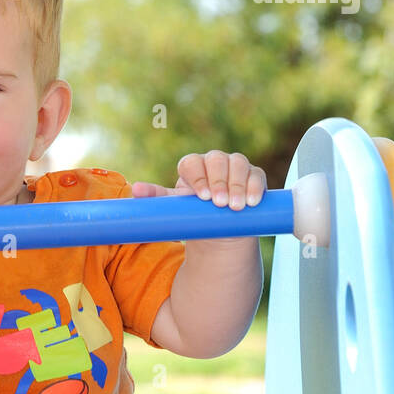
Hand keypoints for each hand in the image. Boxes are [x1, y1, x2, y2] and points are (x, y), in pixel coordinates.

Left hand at [131, 151, 266, 209]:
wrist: (220, 232)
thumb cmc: (195, 217)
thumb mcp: (175, 209)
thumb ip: (157, 198)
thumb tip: (136, 190)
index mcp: (192, 167)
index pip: (192, 163)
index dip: (198, 178)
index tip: (202, 197)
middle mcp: (214, 163)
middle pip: (217, 161)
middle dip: (219, 182)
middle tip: (219, 203)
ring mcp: (235, 167)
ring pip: (238, 164)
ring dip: (238, 185)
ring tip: (235, 206)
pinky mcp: (254, 176)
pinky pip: (257, 175)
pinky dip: (255, 187)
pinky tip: (252, 201)